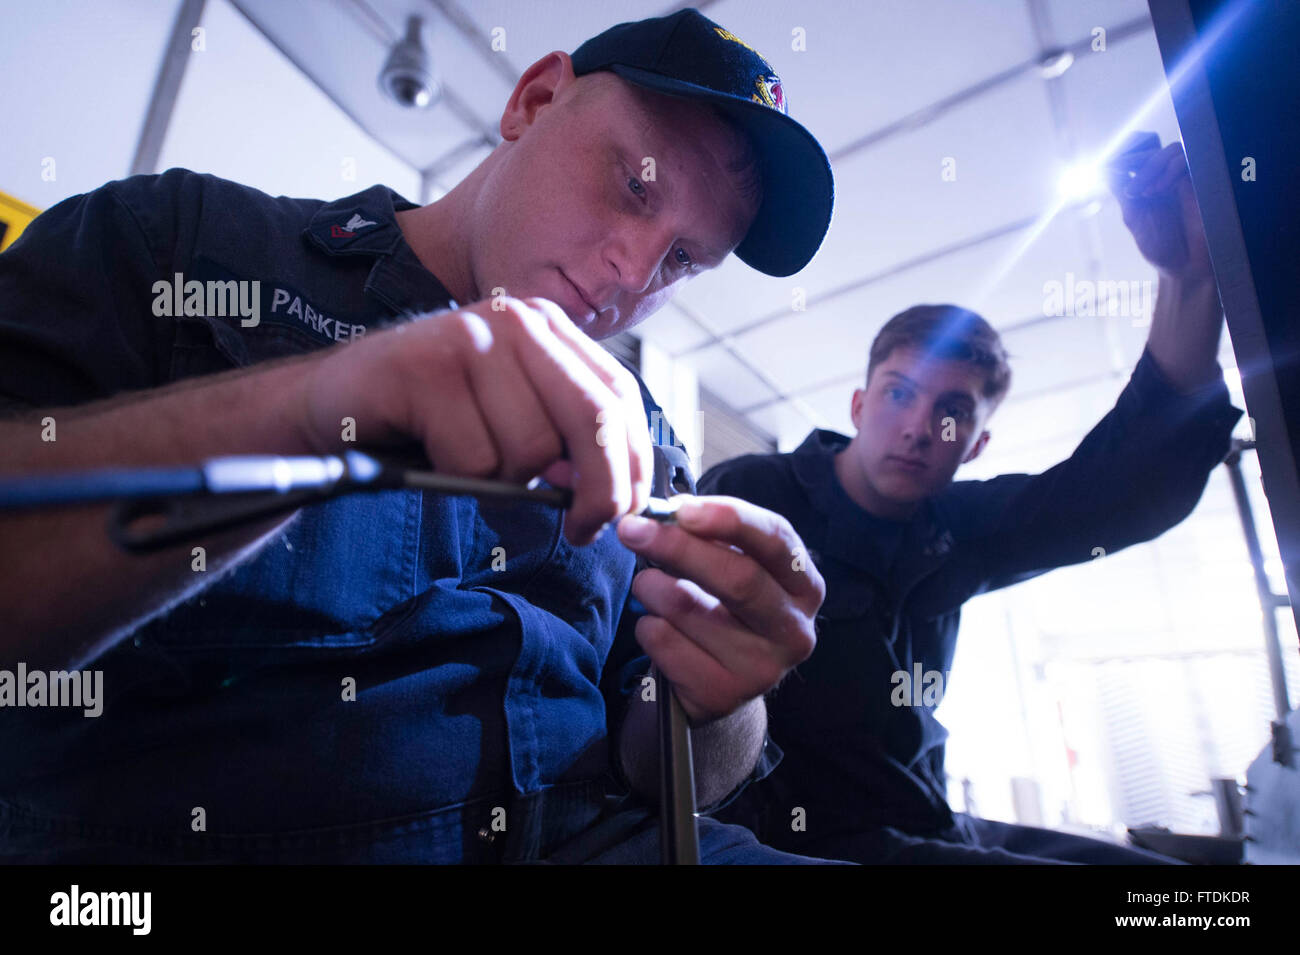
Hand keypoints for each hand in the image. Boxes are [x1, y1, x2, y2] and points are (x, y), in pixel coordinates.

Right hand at [299, 295, 650, 543]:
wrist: (329, 404)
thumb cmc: (429, 421)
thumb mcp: (510, 419)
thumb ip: (565, 438)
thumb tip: (619, 493)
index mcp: (548, 328)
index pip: (619, 397)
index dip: (633, 464)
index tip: (625, 513)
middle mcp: (516, 320)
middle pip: (592, 419)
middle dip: (598, 491)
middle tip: (581, 530)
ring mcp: (470, 337)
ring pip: (531, 449)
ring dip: (505, 484)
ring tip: (466, 464)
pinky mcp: (426, 368)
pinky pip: (475, 458)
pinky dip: (459, 479)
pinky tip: (433, 455)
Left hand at [616, 496, 824, 723]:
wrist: (722, 682)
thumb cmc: (726, 607)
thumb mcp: (735, 567)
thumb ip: (713, 536)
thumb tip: (667, 511)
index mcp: (805, 587)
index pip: (776, 541)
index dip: (729, 519)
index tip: (681, 508)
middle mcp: (794, 631)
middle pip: (737, 578)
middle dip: (677, 547)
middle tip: (632, 529)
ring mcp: (762, 670)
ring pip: (687, 608)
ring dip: (651, 587)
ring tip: (648, 585)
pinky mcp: (722, 696)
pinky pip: (664, 643)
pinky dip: (647, 626)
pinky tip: (657, 627)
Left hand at [1108, 134, 1212, 282]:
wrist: (1184, 267)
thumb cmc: (1160, 245)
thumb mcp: (1133, 216)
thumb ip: (1122, 191)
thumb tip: (1102, 169)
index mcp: (1152, 184)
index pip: (1142, 157)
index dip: (1126, 156)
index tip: (1108, 166)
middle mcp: (1170, 179)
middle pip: (1157, 150)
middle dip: (1137, 161)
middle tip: (1127, 184)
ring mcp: (1187, 180)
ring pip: (1174, 151)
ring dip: (1153, 166)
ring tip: (1143, 193)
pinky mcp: (1203, 184)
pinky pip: (1190, 161)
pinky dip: (1171, 170)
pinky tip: (1158, 190)